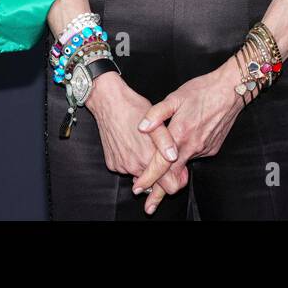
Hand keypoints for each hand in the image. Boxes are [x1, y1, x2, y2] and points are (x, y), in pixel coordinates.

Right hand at [83, 73, 188, 206]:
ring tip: (144, 145)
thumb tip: (173, 157)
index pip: (167, 184)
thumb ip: (166, 142)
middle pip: (153, 181)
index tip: (179, 171)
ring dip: (144, 166)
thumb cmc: (133, 109)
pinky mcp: (112, 163)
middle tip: (159, 152)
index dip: (176, 178)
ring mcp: (121, 166)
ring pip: (139, 175)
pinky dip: (131, 161)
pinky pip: (126, 168)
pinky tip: (132, 145)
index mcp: (147, 158)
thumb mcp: (156, 123)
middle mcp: (133, 166)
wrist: (109, 102)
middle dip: (159, 172)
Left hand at [132, 58, 245, 213]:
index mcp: (180, 135)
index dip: (147, 178)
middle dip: (160, 192)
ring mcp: (204, 149)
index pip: (161, 165)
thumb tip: (141, 127)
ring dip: (173, 171)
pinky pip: (194, 155)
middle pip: (172, 176)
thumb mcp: (175, 98)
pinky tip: (182, 146)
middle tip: (149, 206)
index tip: (137, 188)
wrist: (230, 90)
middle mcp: (192, 147)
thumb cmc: (201, 91)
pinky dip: (186, 156)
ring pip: (184, 165)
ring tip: (161, 177)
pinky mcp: (212, 149)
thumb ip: (156, 114)